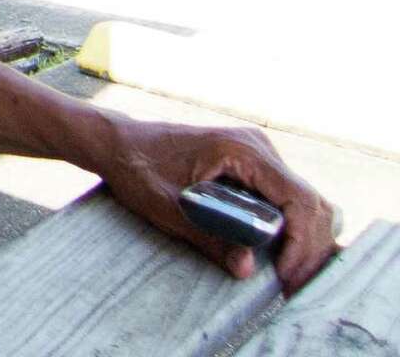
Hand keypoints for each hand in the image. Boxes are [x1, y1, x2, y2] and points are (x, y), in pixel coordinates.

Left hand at [90, 115, 337, 291]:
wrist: (119, 142)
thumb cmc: (137, 167)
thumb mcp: (167, 207)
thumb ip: (208, 237)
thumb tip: (246, 268)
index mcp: (241, 150)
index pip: (298, 199)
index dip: (302, 242)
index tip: (287, 275)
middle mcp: (258, 147)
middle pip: (310, 202)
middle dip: (309, 247)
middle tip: (293, 285)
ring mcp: (258, 154)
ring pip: (304, 202)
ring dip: (305, 240)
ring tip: (289, 276)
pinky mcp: (253, 165)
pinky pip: (287, 198)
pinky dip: (292, 228)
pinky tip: (280, 255)